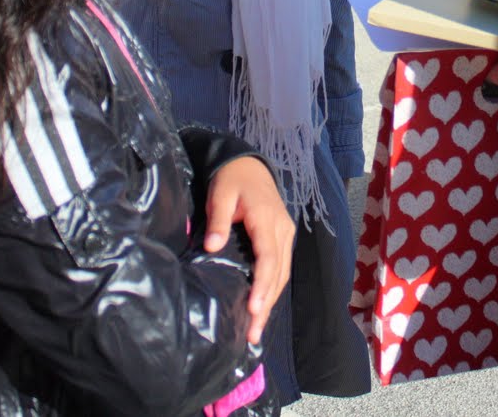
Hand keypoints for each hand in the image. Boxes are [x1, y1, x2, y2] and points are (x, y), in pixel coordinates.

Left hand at [203, 156, 294, 345]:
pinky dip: (272, 290)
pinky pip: (280, 269)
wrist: (249, 165)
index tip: (253, 309)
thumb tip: (212, 247)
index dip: (262, 285)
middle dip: (266, 305)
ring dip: (270, 302)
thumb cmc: (231, 180)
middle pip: (278, 273)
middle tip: (252, 334)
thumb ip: (218, 219)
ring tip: (255, 330)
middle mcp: (282, 229)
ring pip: (282, 274)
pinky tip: (261, 308)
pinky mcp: (283, 239)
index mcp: (266, 218)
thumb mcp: (220, 194)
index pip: (267, 257)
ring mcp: (285, 235)